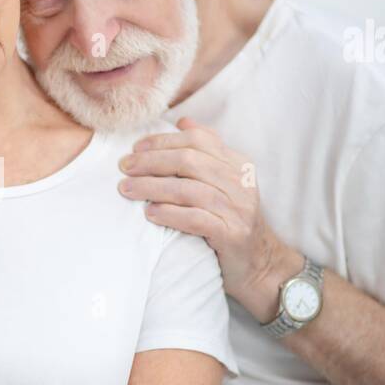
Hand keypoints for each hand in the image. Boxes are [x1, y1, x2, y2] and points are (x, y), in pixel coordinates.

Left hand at [117, 116, 300, 320]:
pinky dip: (170, 214)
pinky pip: (196, 218)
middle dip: (151, 161)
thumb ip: (206, 152)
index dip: (163, 141)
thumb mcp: (225, 182)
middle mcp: (240, 183)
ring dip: (152, 187)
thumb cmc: (231, 220)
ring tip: (127, 189)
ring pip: (189, 189)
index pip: (197, 140)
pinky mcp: (232, 234)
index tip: (135, 148)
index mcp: (238, 164)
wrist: (259, 264)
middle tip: (124, 167)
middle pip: (190, 161)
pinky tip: (150, 213)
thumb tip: (182, 121)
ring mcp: (238, 208)